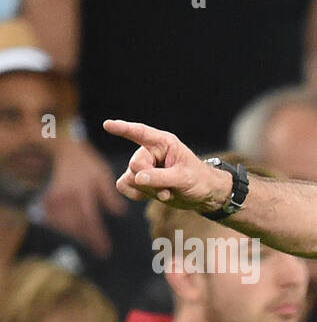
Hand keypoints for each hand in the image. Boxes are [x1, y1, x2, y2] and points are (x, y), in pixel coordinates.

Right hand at [40, 138, 125, 257]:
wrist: (63, 153)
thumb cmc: (87, 166)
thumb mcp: (102, 176)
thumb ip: (110, 196)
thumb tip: (119, 214)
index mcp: (80, 192)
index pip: (89, 220)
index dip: (97, 236)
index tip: (105, 250)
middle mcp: (64, 198)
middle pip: (77, 226)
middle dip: (89, 240)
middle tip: (102, 250)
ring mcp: (53, 200)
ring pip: (65, 226)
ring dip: (78, 236)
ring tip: (93, 243)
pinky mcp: (47, 202)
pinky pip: (56, 221)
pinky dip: (67, 228)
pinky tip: (78, 233)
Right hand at [101, 119, 230, 211]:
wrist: (203, 195)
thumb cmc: (199, 180)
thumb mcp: (184, 178)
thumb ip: (161, 177)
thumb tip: (137, 178)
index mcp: (163, 143)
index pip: (140, 133)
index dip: (123, 129)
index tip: (108, 125)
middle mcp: (150, 152)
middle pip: (135, 165)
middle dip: (150, 181)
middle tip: (167, 190)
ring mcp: (143, 166)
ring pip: (129, 178)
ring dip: (146, 190)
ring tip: (166, 193)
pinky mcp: (138, 180)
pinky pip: (124, 186)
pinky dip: (137, 194)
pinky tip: (154, 196)